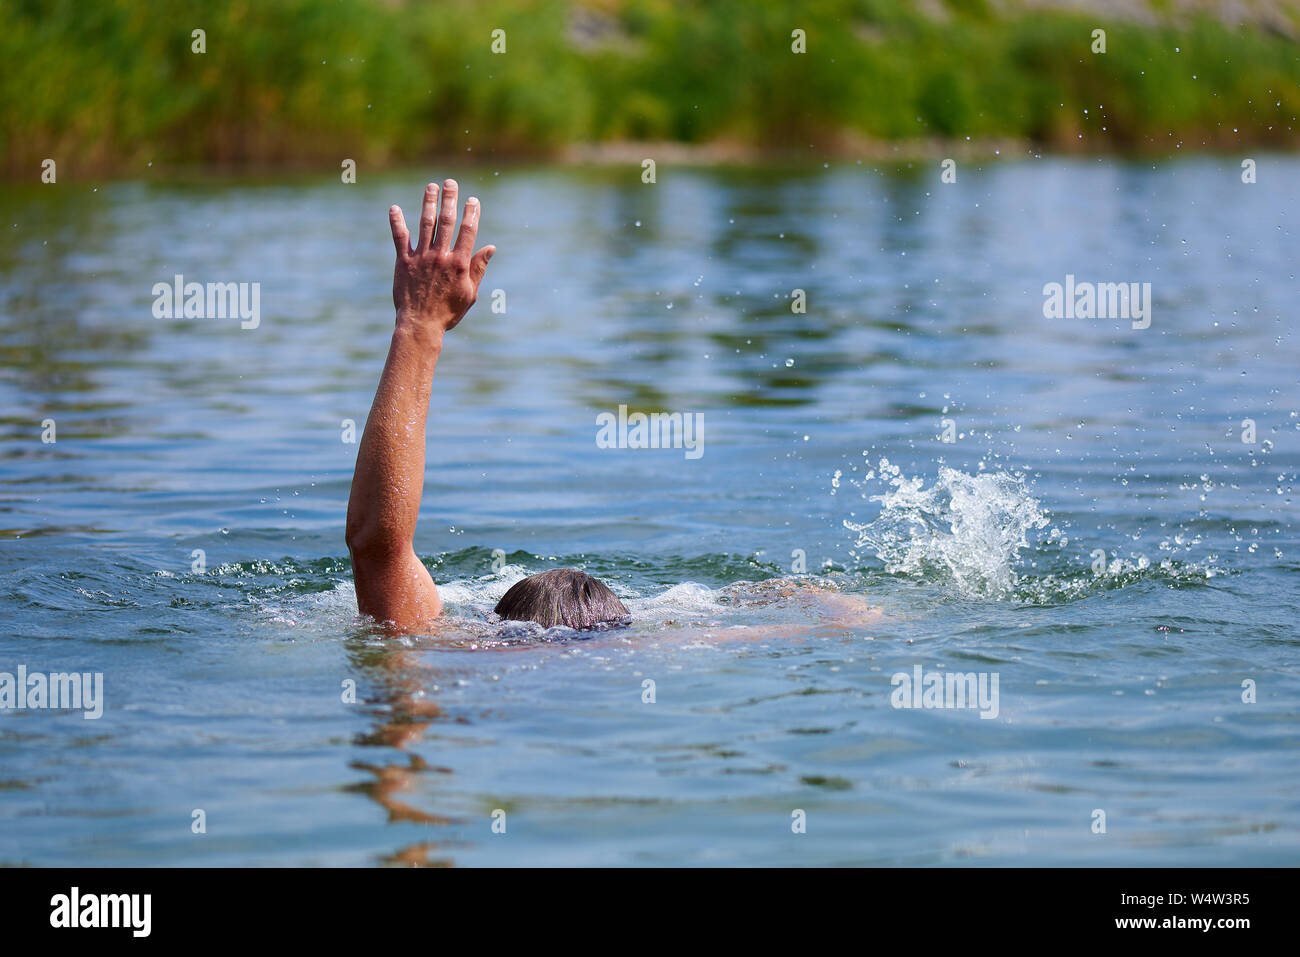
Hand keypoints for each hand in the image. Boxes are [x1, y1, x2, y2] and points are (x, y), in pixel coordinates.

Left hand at [388, 179, 494, 334]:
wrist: (420, 325)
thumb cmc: (448, 312)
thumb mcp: (470, 293)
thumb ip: (478, 268)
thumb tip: (490, 247)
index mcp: (459, 264)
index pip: (467, 232)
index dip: (471, 213)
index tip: (473, 200)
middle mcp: (440, 256)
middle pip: (446, 222)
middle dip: (450, 200)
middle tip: (450, 183)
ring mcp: (421, 258)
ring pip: (426, 224)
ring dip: (428, 203)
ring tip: (430, 187)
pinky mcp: (403, 262)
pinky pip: (400, 238)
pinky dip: (397, 222)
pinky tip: (394, 208)